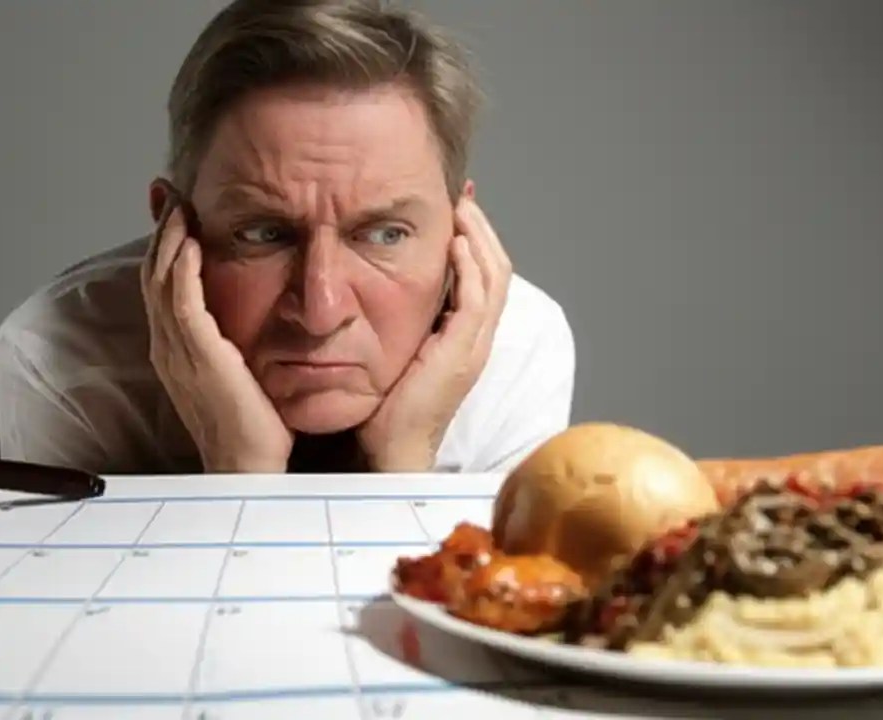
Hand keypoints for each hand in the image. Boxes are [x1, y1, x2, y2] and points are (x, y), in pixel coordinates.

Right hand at [140, 198, 293, 472]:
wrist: (247, 465)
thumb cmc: (250, 426)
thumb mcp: (235, 371)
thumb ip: (229, 339)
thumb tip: (240, 315)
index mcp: (174, 348)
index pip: (161, 283)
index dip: (163, 244)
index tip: (172, 209)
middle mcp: (167, 345)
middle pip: (153, 273)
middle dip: (160, 228)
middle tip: (168, 192)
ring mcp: (178, 351)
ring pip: (162, 280)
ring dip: (169, 238)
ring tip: (179, 204)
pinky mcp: (198, 356)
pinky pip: (183, 303)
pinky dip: (183, 269)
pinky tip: (191, 243)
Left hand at [357, 196, 512, 470]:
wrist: (392, 449)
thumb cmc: (388, 407)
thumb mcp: (400, 349)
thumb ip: (405, 320)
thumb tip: (385, 285)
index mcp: (466, 337)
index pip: (484, 277)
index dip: (477, 241)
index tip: (460, 209)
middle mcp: (478, 339)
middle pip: (497, 270)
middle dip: (482, 229)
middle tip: (464, 198)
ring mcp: (474, 346)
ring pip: (494, 278)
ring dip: (480, 238)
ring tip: (462, 209)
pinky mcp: (462, 353)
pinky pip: (476, 301)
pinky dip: (470, 268)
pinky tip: (456, 243)